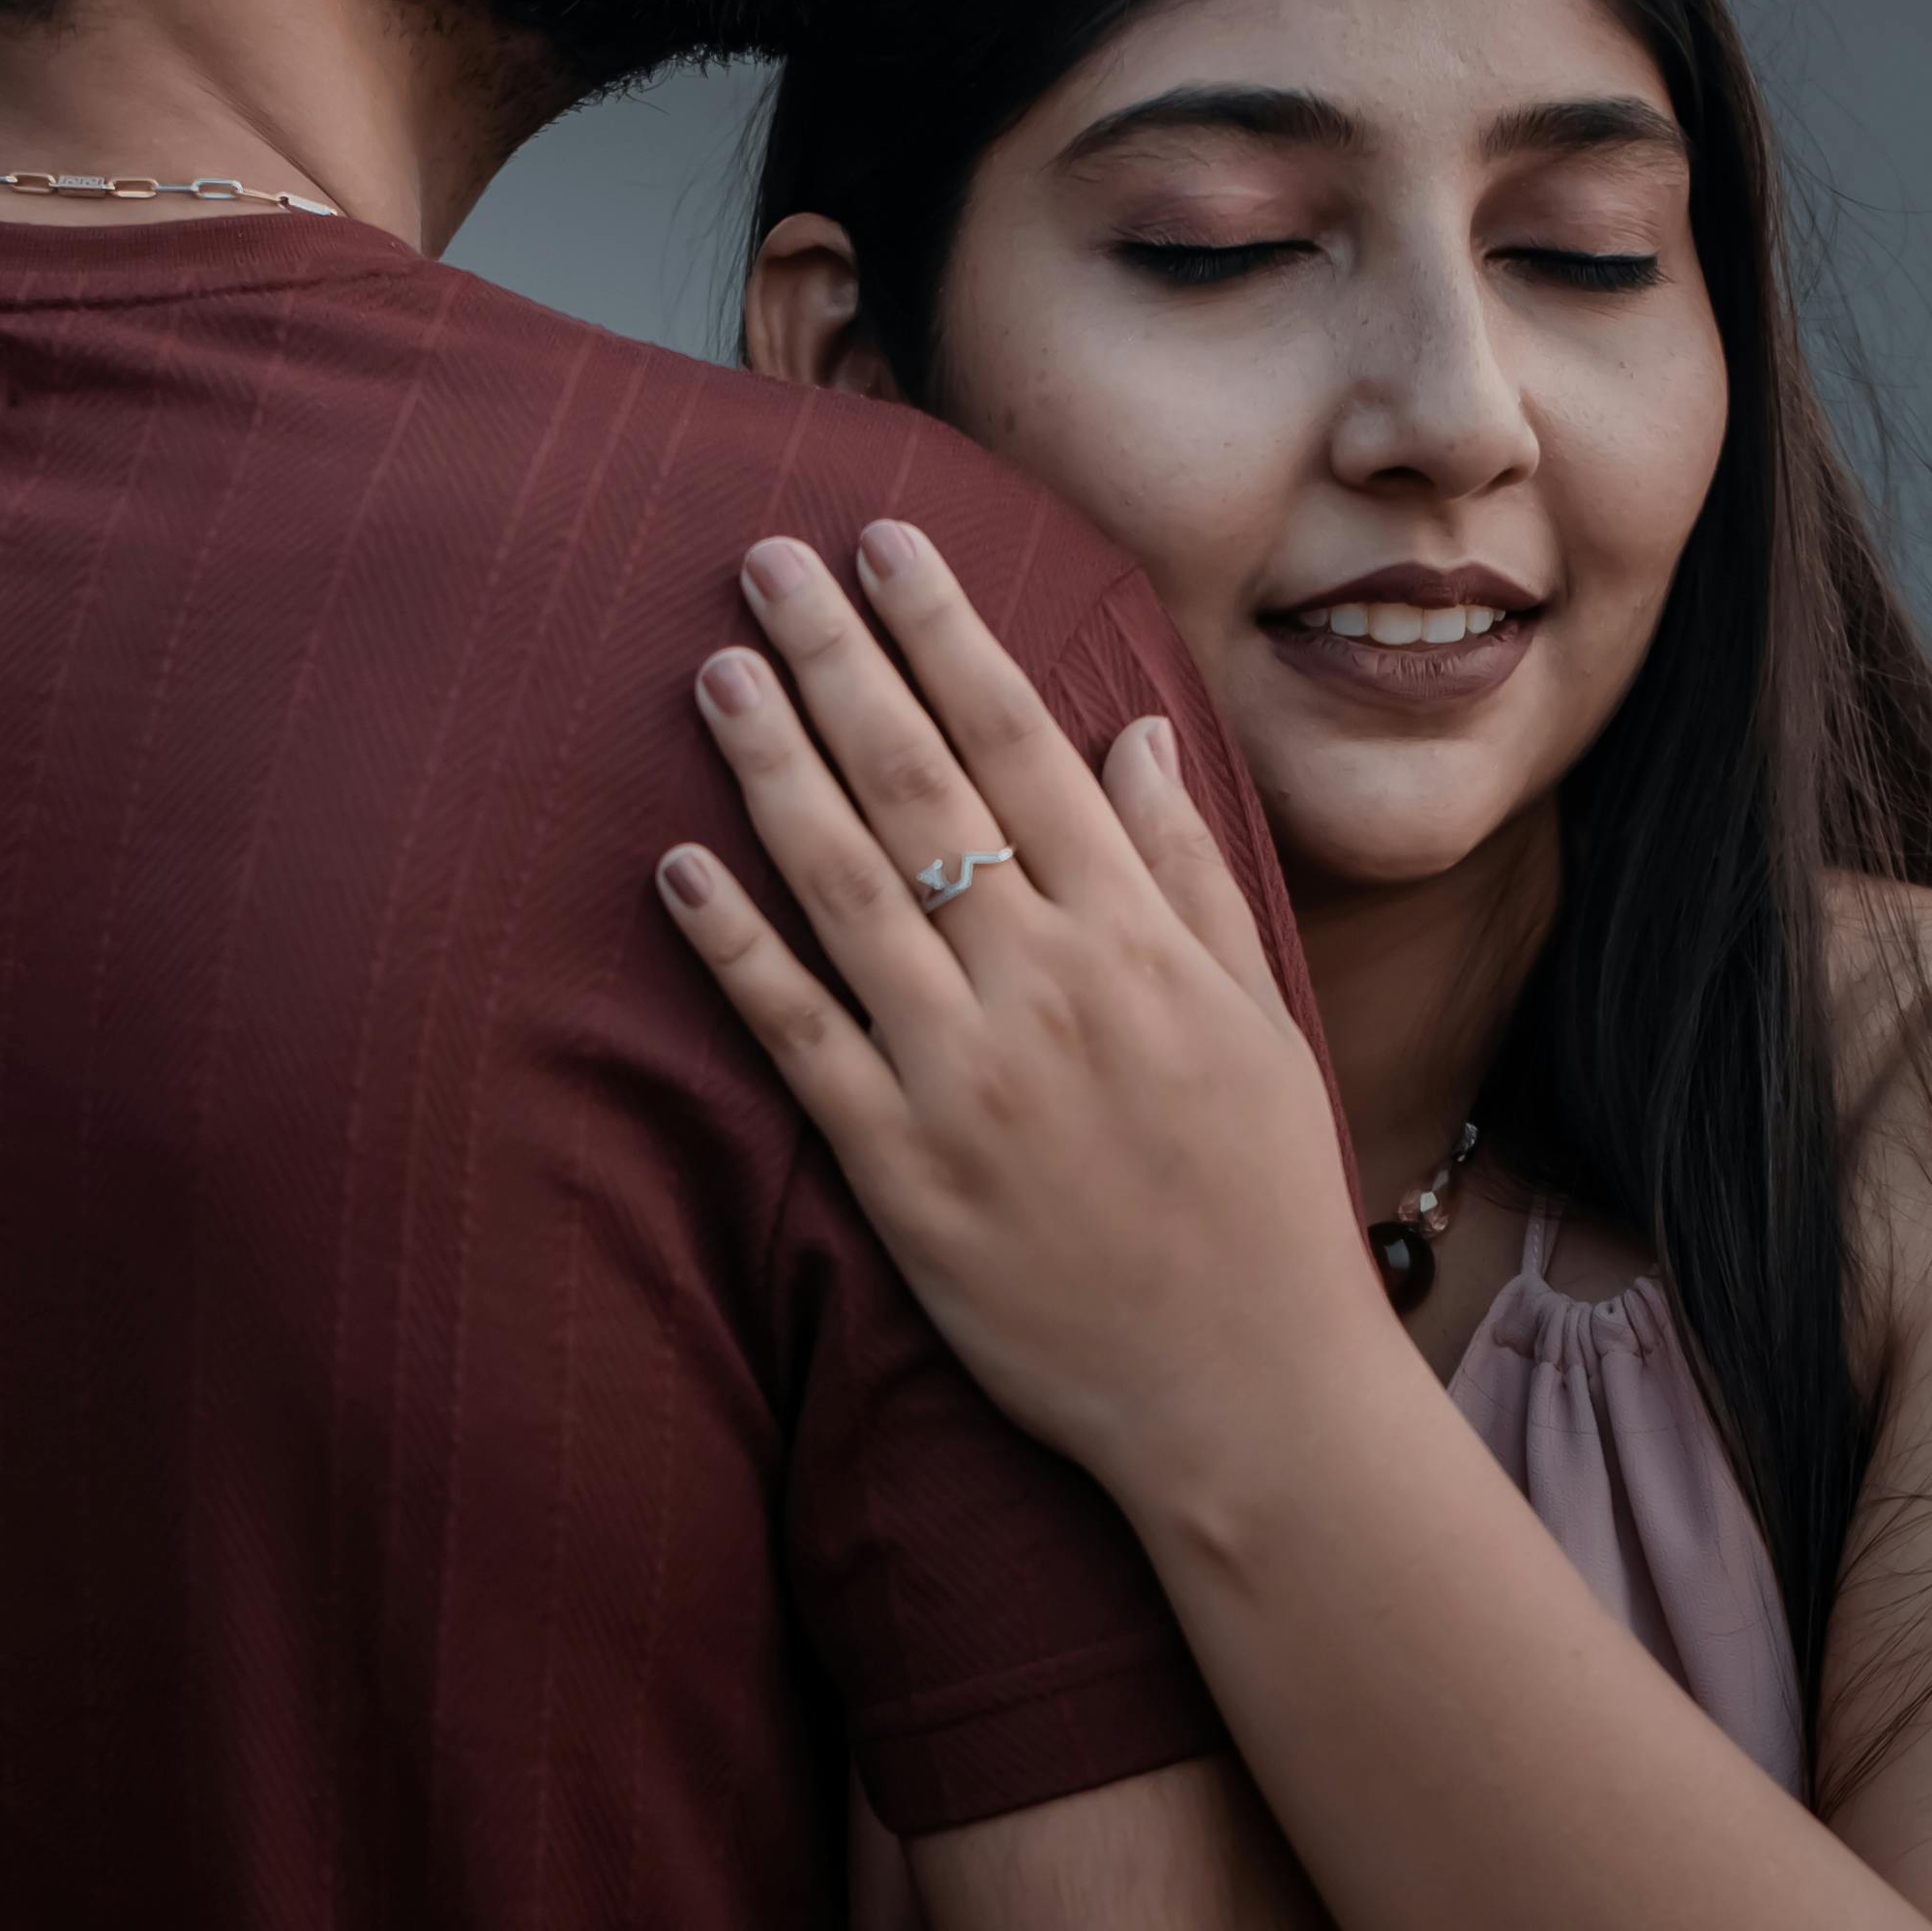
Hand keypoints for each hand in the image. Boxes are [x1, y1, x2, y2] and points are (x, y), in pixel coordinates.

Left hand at [654, 524, 1387, 1500]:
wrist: (1246, 1390)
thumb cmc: (1258, 1197)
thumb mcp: (1256, 1014)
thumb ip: (1185, 868)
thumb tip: (1130, 731)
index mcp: (1135, 938)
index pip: (1022, 744)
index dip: (945, 631)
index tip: (886, 540)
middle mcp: (1045, 986)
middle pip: (920, 785)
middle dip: (838, 658)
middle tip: (765, 557)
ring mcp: (964, 1077)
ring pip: (845, 887)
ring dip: (771, 766)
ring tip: (713, 668)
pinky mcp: (900, 1170)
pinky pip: (797, 1037)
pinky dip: (732, 947)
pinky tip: (672, 866)